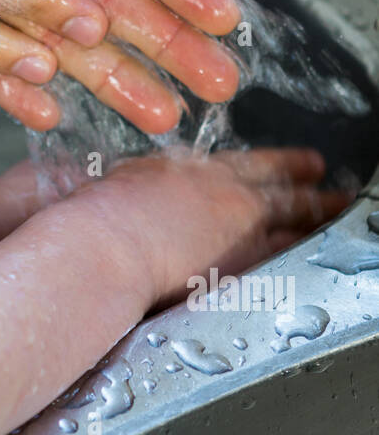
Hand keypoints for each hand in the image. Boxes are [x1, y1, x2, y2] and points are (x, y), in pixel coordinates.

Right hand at [61, 147, 348, 312]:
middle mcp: (224, 197)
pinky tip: (314, 260)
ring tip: (337, 221)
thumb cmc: (94, 217)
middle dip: (313, 193)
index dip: (284, 164)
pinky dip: (301, 256)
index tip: (307, 165)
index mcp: (194, 170)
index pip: (252, 164)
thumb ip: (150, 183)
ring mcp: (236, 234)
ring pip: (291, 226)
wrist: (99, 247)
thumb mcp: (123, 181)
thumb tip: (152, 186)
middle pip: (282, 193)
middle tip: (339, 192)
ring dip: (317, 223)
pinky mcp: (238, 270)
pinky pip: (282, 260)